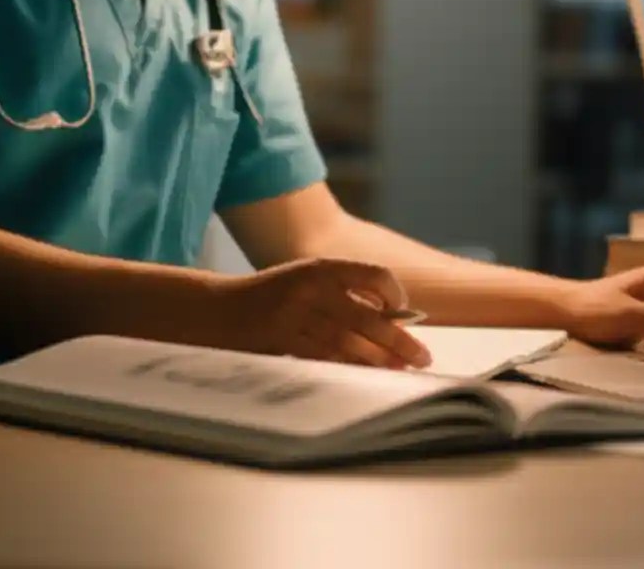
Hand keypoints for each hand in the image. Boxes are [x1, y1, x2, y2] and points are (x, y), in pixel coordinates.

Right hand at [215, 258, 431, 368]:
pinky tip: (368, 376)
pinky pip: (324, 357)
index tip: (405, 312)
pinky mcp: (283, 340)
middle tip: (422, 357)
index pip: (374, 274)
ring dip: (379, 359)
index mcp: (322, 266)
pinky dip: (349, 367)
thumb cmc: (275, 296)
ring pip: (348, 342)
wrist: (221, 308)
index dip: (395, 294)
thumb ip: (345, 294)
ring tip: (402, 370)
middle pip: (367, 317)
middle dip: (398, 340)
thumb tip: (394, 320)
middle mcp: (311, 287)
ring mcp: (295, 315)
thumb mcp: (308, 279)